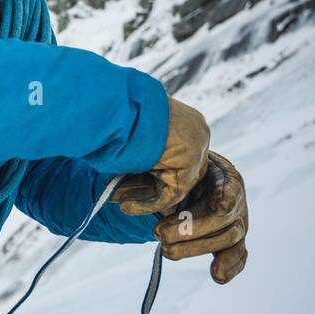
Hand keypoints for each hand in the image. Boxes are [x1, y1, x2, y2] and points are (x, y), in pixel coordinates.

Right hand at [112, 96, 210, 215]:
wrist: (118, 107)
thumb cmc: (116, 116)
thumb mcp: (133, 135)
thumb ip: (142, 153)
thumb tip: (131, 171)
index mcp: (185, 121)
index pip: (176, 157)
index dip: (150, 176)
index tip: (128, 186)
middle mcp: (196, 132)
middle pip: (177, 172)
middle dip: (148, 189)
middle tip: (123, 198)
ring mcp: (197, 145)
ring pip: (175, 184)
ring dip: (146, 198)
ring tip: (122, 204)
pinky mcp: (191, 160)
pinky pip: (173, 191)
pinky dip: (150, 203)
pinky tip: (127, 206)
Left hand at [153, 151, 248, 283]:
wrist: (179, 190)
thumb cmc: (172, 177)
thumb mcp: (162, 174)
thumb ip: (146, 183)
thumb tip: (116, 198)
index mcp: (220, 174)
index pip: (230, 184)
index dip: (226, 194)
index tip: (219, 204)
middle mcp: (232, 199)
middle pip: (225, 217)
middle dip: (193, 228)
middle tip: (159, 233)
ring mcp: (235, 221)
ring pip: (228, 237)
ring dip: (196, 248)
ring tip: (166, 251)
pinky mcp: (231, 241)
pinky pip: (237, 254)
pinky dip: (229, 265)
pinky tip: (217, 276)